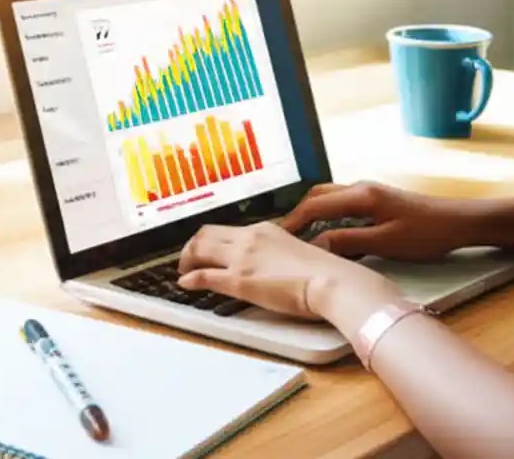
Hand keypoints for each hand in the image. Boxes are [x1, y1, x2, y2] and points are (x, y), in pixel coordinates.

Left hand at [176, 222, 402, 321]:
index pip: (227, 229)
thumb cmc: (323, 272)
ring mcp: (242, 258)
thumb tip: (273, 263)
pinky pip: (204, 276)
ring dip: (186, 260)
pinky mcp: (239, 280)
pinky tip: (185, 284)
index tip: (206, 249)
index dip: (210, 239)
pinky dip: (190, 279)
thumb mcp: (296, 251)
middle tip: (187, 259)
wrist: (330, 281)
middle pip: (205, 234)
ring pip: (199, 250)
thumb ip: (278, 252)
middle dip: (191, 246)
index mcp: (264, 229)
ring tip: (183, 271)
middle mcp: (249, 238)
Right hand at [280, 182, 474, 260]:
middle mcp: (361, 188)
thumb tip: (315, 245)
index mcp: (361, 196)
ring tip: (298, 237)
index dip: (293, 221)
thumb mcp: (386, 243)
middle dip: (298, 214)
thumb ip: (349, 242)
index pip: (315, 205)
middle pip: (318, 195)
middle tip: (283, 237)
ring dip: (312, 214)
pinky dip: (327, 216)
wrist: (460, 222)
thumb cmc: (427, 234)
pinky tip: (327, 235)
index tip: (276, 237)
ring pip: (329, 198)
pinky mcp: (376, 201)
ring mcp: (369, 193)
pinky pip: (342, 205)